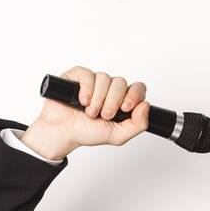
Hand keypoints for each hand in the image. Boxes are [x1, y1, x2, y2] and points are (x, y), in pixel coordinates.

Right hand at [21, 66, 150, 159]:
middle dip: (113, 102)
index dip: (134, 95)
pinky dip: (87, 90)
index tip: (126, 108)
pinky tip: (82, 101)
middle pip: (121, 82)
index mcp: (121, 100)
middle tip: (104, 115)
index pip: (137, 88)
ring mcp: (94, 81)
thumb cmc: (87, 132)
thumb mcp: (117, 135)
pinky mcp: (78, 76)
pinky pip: (88, 75)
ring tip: (90, 112)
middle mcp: (109, 88)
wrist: (63, 132)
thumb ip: (137, 125)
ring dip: (98, 99)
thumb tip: (146, 105)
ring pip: (105, 78)